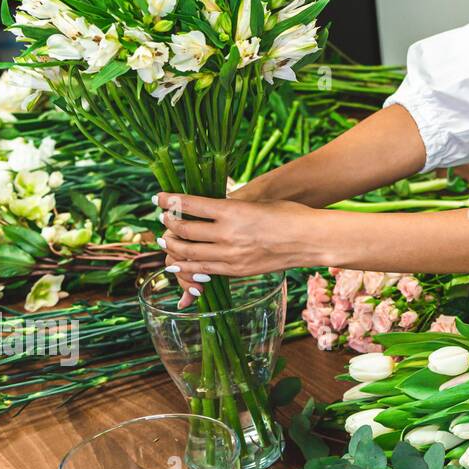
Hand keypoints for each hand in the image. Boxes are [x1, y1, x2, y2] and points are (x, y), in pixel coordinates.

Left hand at [156, 192, 322, 307]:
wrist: (310, 239)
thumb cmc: (288, 214)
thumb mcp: (256, 203)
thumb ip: (230, 208)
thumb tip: (209, 208)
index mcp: (231, 210)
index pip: (189, 204)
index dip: (169, 201)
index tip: (158, 198)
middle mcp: (226, 233)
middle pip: (183, 229)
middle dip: (168, 224)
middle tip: (164, 220)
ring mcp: (230, 254)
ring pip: (187, 253)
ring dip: (173, 246)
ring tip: (168, 241)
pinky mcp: (236, 270)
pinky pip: (202, 271)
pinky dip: (186, 267)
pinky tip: (180, 262)